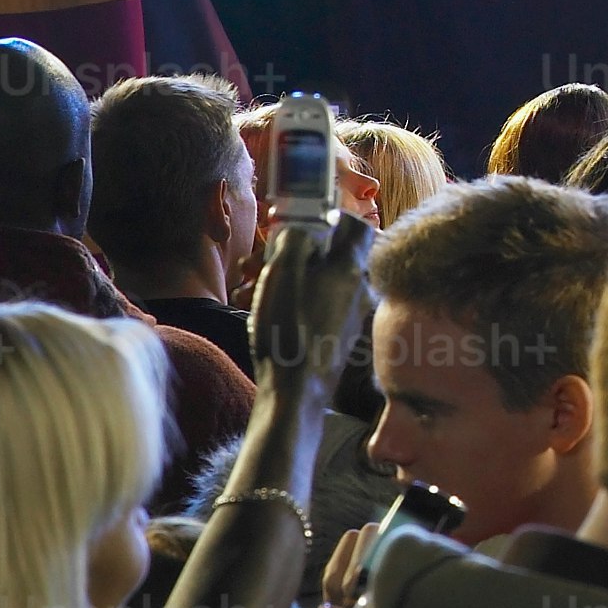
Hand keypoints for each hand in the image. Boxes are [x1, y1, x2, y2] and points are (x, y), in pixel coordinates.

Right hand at [246, 215, 373, 394]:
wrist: (295, 390)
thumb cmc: (288, 329)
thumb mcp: (284, 273)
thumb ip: (297, 240)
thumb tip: (304, 227)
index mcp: (350, 269)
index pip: (355, 226)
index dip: (328, 217)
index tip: (298, 222)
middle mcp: (359, 289)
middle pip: (330, 255)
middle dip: (291, 253)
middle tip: (257, 261)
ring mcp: (350, 313)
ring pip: (317, 281)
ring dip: (284, 278)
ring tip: (248, 287)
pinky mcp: (337, 334)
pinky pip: (316, 305)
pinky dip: (292, 300)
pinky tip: (261, 311)